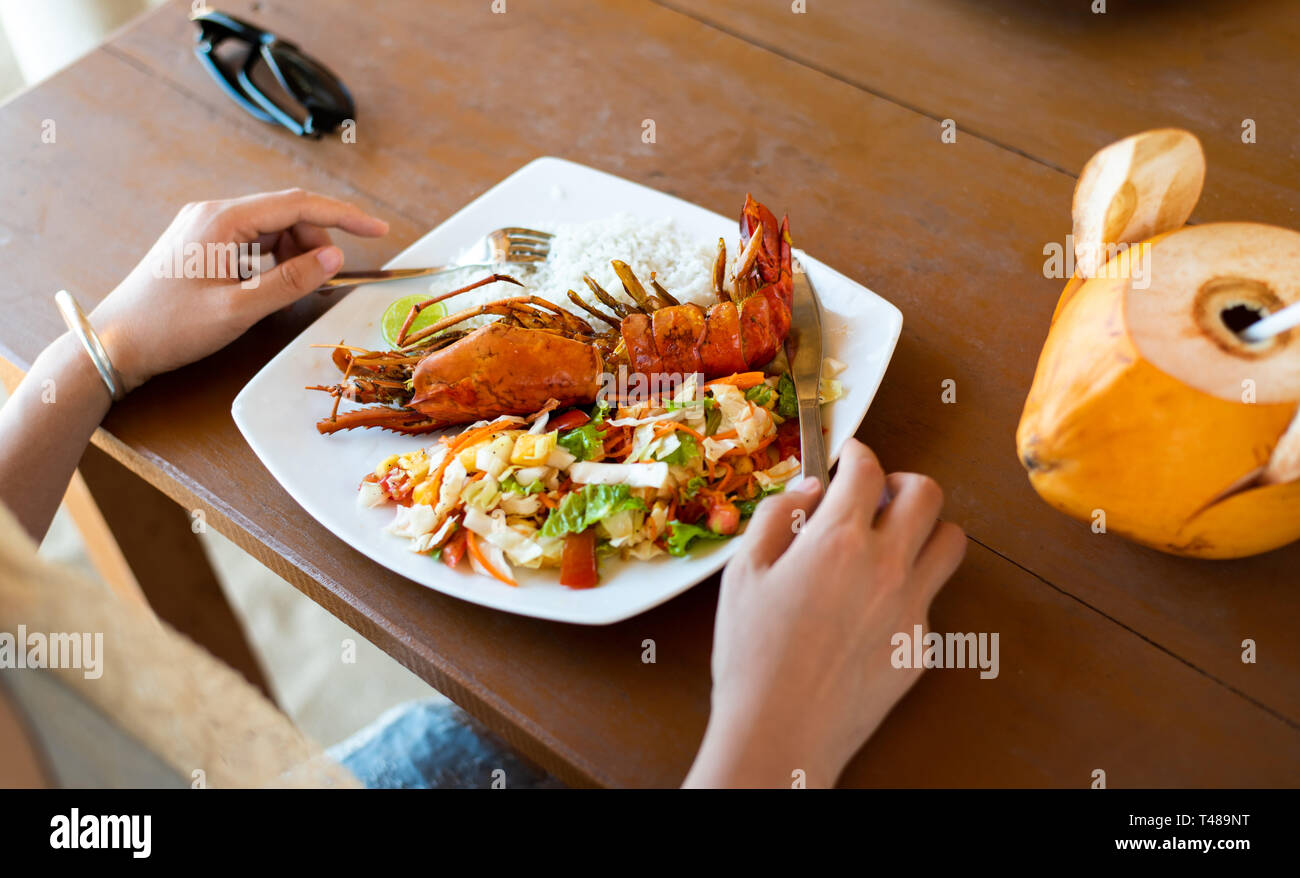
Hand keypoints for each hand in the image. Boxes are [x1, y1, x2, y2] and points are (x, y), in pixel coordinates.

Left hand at [89, 188, 388, 390]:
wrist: (114, 343)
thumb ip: (291, 281)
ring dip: (295, 253)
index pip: (298, 204)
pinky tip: (273, 286)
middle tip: (327, 281)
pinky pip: (252, 242)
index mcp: (222, 219)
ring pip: (271, 228)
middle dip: (316, 242)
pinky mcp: (202, 244)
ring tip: (296, 289)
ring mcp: (205, 227)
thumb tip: (335, 259)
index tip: (379, 229)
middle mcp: (213, 213)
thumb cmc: (170, 327)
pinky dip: (274, 260)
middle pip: (286, 214)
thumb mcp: (238, 309)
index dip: (344, 215)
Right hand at [684, 439, 966, 786]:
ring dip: (926, 529)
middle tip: (878, 495)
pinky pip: (932, 598)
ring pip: (951, 542)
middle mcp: (886, 566)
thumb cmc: (752, 656)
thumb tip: (808, 489)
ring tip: (894, 540)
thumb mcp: (742, 574)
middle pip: (928, 494)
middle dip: (903, 482)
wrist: (782, 731)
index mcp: (838, 541)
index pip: (868, 470)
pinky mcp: (921, 644)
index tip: (849, 457)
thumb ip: (777, 518)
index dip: (858, 453)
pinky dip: (910, 586)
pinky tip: (873, 605)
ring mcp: (911, 607)